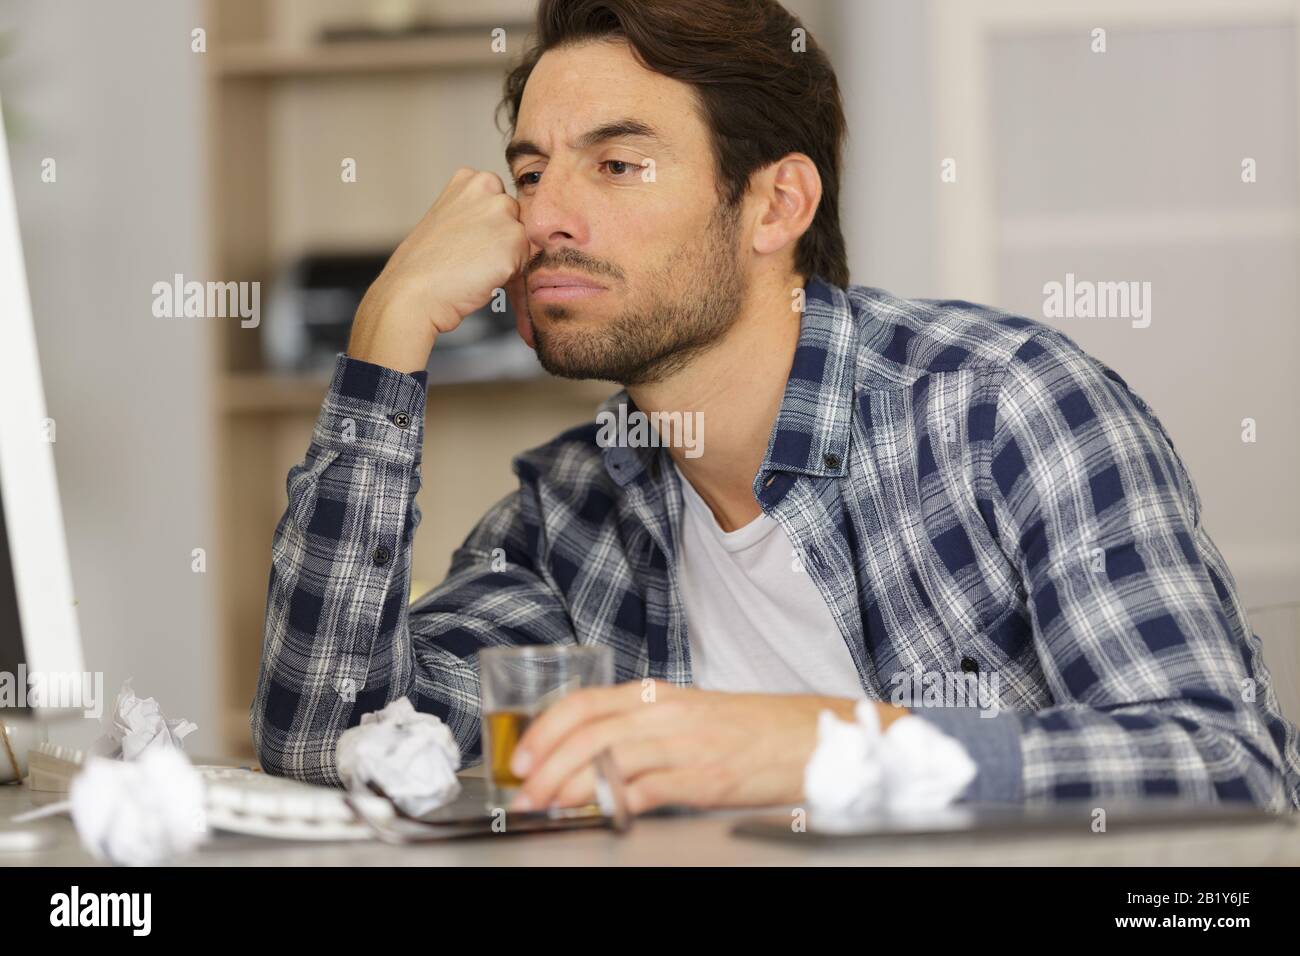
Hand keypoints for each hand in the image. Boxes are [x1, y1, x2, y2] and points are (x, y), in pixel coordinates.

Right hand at [347, 167, 531, 372]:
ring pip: (523, 243)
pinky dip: (510, 277)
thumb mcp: (448, 220)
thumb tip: (503, 227)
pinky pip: (525, 263)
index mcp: (470, 179)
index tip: (467, 244)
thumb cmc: (425, 266)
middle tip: (471, 260)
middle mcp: (488, 186)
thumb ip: (476, 213)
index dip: (489, 231)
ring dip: (508, 260)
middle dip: (503, 243)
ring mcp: (502, 212)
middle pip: (517, 221)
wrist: (413, 293)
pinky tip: (482, 277)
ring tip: (475, 269)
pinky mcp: (513, 239)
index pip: (501, 206)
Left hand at [506, 682, 908, 814]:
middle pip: (588, 730)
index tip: (523, 759)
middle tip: (523, 793)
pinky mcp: (707, 776)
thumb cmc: (753, 730)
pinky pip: (649, 788)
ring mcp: (686, 743)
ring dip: (568, 786)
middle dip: (546, 764)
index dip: (546, 730)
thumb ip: (645, 730)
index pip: (585, 702)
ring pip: (609, 758)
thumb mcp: (691, 717)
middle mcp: (666, 712)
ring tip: (546, 808)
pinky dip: (617, 802)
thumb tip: (594, 759)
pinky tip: (600, 816)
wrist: (814, 737)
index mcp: (658, 694)